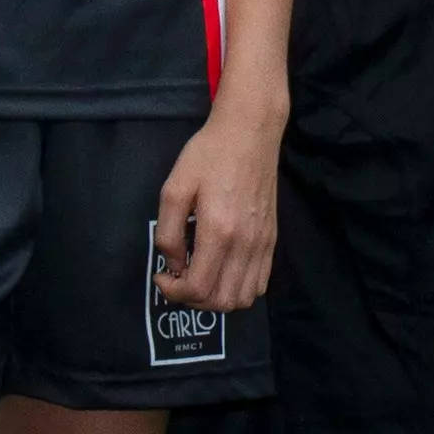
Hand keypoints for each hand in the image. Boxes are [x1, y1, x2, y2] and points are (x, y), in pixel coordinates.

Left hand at [153, 94, 284, 311]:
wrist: (250, 131)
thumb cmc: (209, 154)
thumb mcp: (175, 187)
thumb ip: (169, 232)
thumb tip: (174, 263)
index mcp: (219, 231)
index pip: (198, 289)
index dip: (174, 291)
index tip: (162, 274)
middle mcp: (245, 243)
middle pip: (222, 302)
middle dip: (193, 299)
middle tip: (179, 276)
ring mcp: (262, 242)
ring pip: (244, 298)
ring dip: (218, 298)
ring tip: (201, 275)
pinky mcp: (272, 237)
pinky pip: (260, 283)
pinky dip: (240, 289)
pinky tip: (224, 269)